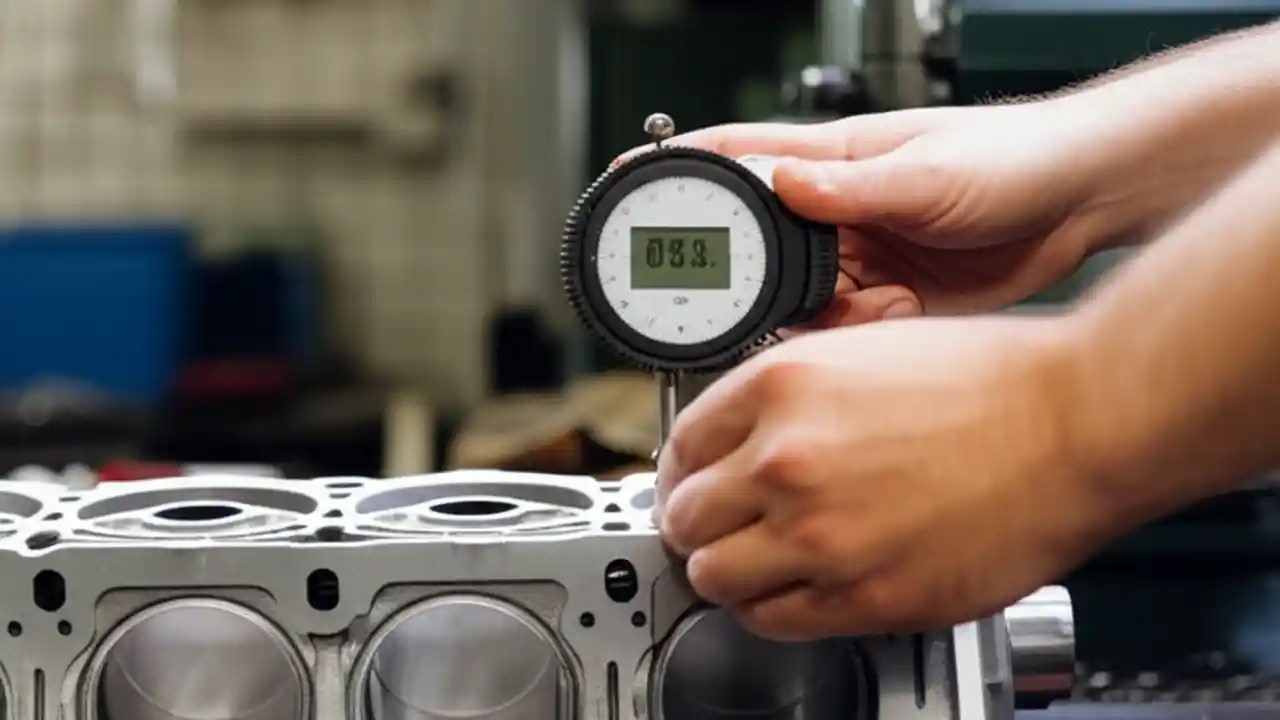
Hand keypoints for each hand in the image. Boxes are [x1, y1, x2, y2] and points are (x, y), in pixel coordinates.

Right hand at [618, 103, 1115, 327]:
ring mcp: (856, 258)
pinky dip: (856, 336)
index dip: (677, 173)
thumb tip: (785, 185)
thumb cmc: (1012, 159)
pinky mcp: (884, 302)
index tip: (629, 184)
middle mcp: (833, 212)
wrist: (1078, 205)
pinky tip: (894, 318)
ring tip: (869, 305)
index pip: (736, 161)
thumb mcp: (927, 172)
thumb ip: (853, 188)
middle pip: (752, 249)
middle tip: (760, 300)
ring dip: (816, 316)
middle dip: (746, 280)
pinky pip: (840, 331)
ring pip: (793, 300)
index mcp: (831, 162)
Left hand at [654, 316, 1123, 638]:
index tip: (691, 484)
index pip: (680, 443)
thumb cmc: (994, 382)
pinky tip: (791, 590)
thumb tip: (744, 437)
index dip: (680, 470)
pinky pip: (771, 620)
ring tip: (750, 564)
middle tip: (716, 527)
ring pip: (713, 576)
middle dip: (697, 521)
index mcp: (781, 385)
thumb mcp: (865, 351)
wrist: (1078, 425)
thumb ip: (791, 397)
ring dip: (724, 571)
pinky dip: (768, 610)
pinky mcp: (862, 596)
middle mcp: (786, 460)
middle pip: (684, 514)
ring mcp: (820, 535)